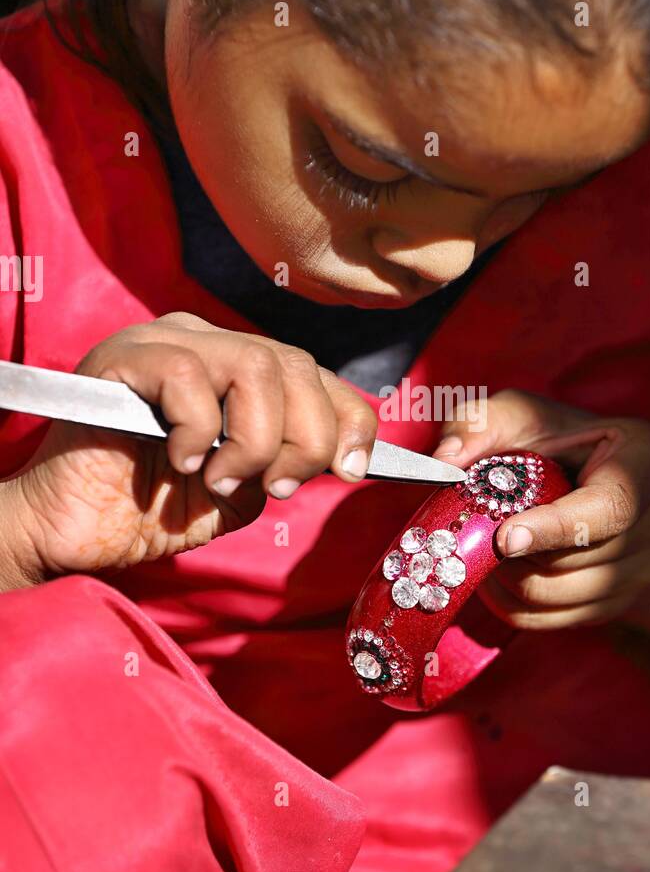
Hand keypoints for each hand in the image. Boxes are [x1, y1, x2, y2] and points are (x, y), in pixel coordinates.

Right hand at [5, 312, 377, 579]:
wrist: (74, 530)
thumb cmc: (154, 507)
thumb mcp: (244, 487)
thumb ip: (290, 460)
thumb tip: (344, 453)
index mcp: (237, 364)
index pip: (315, 372)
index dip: (349, 419)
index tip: (352, 471)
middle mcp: (205, 341)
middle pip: (295, 364)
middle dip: (306, 438)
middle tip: (277, 488)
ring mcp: (162, 342)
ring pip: (255, 365)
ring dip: (256, 439)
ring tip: (222, 480)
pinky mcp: (123, 358)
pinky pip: (191, 378)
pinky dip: (200, 432)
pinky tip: (180, 461)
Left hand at [433, 389, 649, 629]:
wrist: (611, 478)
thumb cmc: (563, 441)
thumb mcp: (525, 414)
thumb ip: (481, 424)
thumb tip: (444, 462)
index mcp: (647, 463)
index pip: (609, 509)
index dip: (556, 528)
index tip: (506, 537)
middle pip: (576, 562)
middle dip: (514, 555)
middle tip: (474, 535)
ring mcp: (648, 570)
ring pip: (560, 597)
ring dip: (508, 582)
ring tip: (482, 552)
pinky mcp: (622, 604)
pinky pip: (556, 621)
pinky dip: (515, 605)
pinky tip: (497, 576)